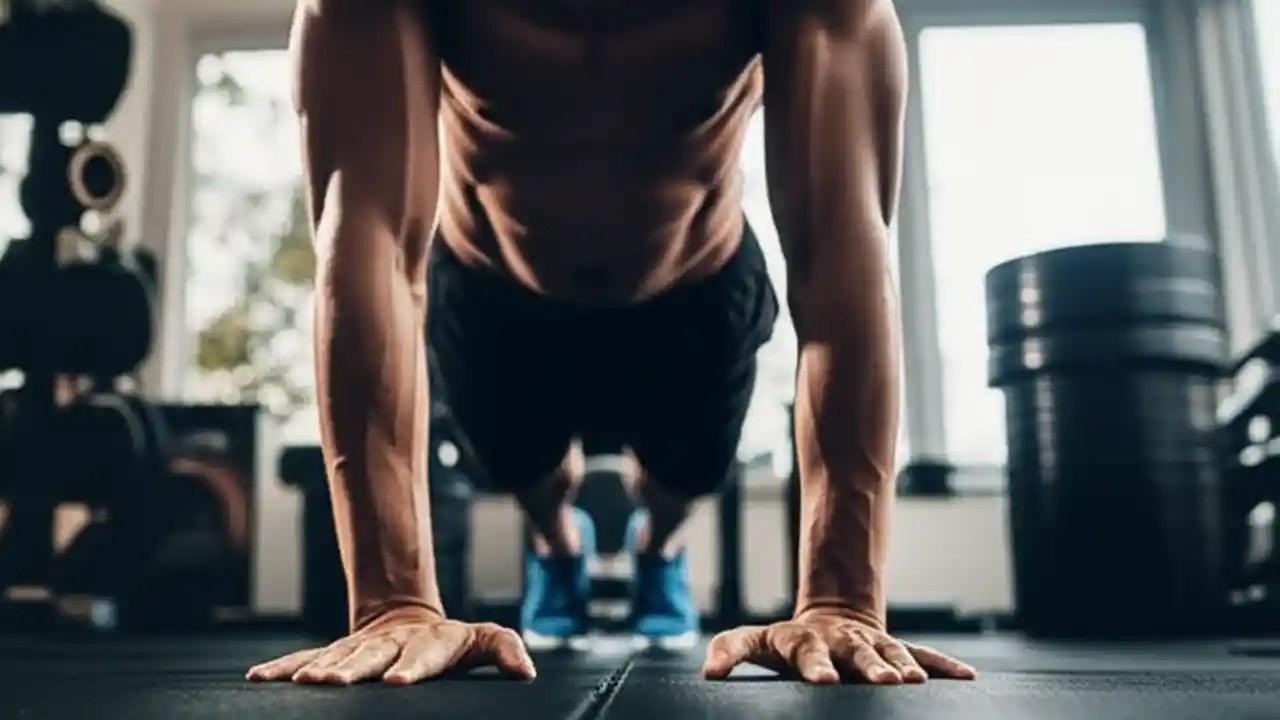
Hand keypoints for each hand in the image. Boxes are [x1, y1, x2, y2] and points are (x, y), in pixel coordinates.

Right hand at [246, 607, 535, 684]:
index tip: (398, 682)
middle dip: (353, 669)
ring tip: (301, 682)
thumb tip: (526, 672)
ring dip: (315, 669)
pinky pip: (305, 658)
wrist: (408, 620)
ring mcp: (360, 648)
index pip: (422, 656)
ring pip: (336, 657)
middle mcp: (390, 643)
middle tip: (333, 682)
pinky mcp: (335, 652)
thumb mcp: (481, 640)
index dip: (411, 668)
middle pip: (372, 657)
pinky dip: (283, 668)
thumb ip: (503, 650)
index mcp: (429, 643)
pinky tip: (260, 678)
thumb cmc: (450, 643)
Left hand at [702, 609, 976, 684]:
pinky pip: (925, 656)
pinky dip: (945, 666)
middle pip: (857, 653)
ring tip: (916, 682)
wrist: (832, 619)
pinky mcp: (896, 649)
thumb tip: (708, 674)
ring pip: (892, 653)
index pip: (808, 653)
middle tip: (885, 681)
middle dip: (870, 666)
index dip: (815, 666)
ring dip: (906, 666)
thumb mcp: (757, 640)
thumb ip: (731, 649)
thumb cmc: (788, 643)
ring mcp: (872, 644)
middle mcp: (843, 641)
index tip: (825, 682)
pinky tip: (967, 678)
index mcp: (807, 641)